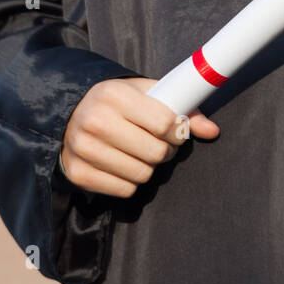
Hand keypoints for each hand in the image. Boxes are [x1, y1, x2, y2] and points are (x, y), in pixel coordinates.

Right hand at [60, 76, 219, 197]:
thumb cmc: (118, 102)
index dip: (177, 131)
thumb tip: (212, 131)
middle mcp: (95, 121)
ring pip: (142, 174)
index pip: (165, 123)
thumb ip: (182, 108)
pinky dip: (130, 182)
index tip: (174, 130)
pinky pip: (124, 190)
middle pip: (156, 153)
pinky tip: (123, 164)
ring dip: (148, 167)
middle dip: (165, 151)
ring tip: (140, 153)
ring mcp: (83, 149)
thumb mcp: (146, 93)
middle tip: (158, 143)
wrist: (70, 114)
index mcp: (115, 95)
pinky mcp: (78, 173)